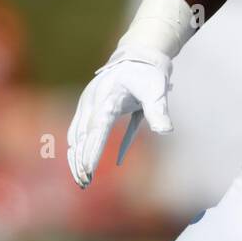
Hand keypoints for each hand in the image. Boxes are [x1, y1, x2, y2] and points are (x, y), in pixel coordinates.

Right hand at [66, 45, 172, 187]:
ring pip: (76, 135)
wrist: (136, 57)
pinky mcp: (86, 109)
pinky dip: (78, 149)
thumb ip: (158, 111)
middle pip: (82, 135)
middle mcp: (92, 101)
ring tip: (82, 180)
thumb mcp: (156, 90)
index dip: (92, 149)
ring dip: (76, 157)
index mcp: (108, 97)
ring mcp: (86, 105)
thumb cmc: (147, 74)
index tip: (88, 170)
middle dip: (81, 160)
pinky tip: (83, 167)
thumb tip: (165, 131)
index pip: (98, 128)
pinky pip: (78, 133)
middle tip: (85, 183)